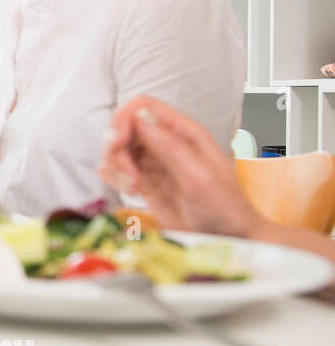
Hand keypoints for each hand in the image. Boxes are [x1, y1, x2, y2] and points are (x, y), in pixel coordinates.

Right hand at [99, 95, 260, 237]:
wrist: (231, 239)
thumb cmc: (226, 208)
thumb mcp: (200, 177)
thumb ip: (170, 147)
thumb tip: (140, 119)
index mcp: (185, 133)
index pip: (143, 107)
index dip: (124, 120)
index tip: (118, 143)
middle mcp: (167, 142)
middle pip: (124, 128)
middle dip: (116, 149)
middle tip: (129, 176)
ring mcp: (154, 163)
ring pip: (117, 149)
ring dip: (115, 167)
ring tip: (132, 187)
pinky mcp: (145, 182)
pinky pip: (117, 170)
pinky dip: (114, 178)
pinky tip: (131, 192)